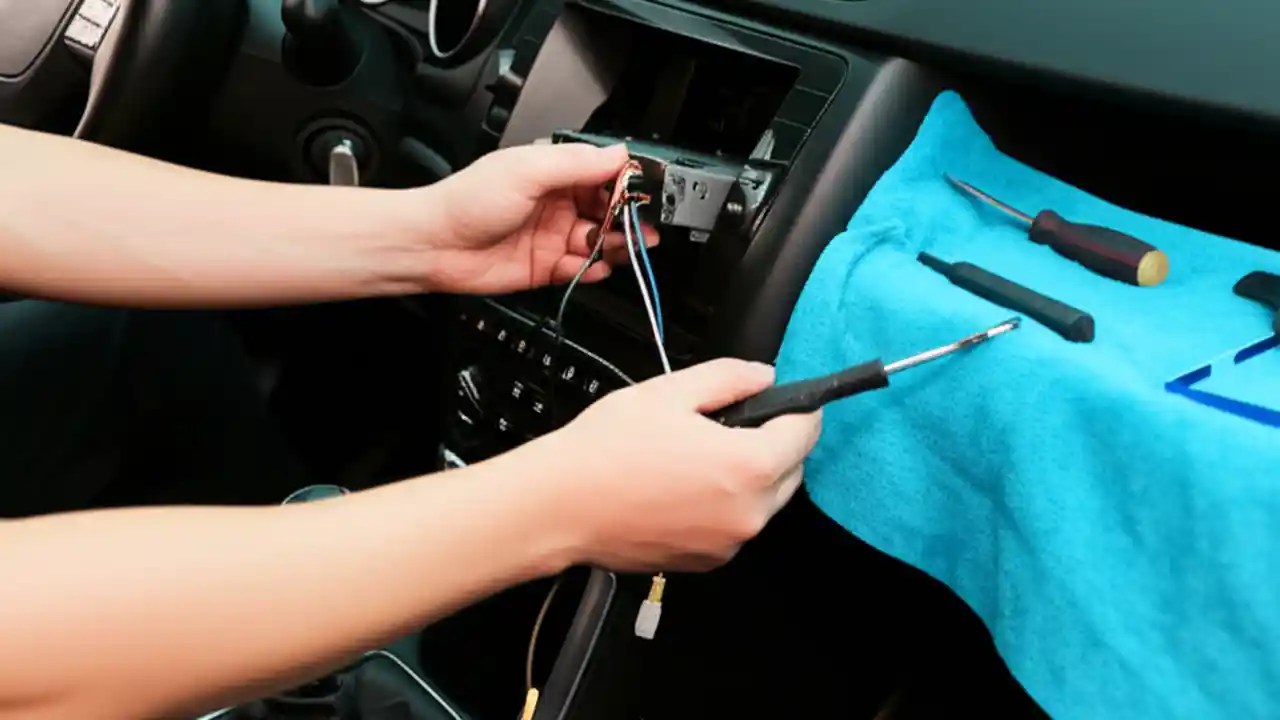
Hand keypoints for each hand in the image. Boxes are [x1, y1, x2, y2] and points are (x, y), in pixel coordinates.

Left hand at [422, 142, 657, 294]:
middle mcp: (556, 203)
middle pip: (607, 211)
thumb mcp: (527, 170)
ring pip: (598, 242)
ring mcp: (551, 236)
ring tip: (627, 247)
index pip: (602, 174)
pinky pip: (580, 269)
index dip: (626, 183)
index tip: (646, 192)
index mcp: (552, 172)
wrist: (432, 245)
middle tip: (644, 226)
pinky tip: (597, 266)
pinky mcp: (544, 267)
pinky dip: (592, 270)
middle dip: (628, 218)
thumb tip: (618, 154)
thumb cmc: (466, 201)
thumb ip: (576, 163)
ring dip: (616, 245)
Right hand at [523, 359, 822, 572]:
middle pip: (791, 469)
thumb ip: (729, 378)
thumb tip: (764, 376)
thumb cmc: (606, 449)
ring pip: (766, 500)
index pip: (805, 432)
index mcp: (748, 466)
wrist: (559, 506)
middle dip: (774, 442)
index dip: (799, 408)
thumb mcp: (669, 392)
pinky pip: (736, 525)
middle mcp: (749, 513)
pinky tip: (685, 486)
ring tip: (699, 455)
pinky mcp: (708, 561)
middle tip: (729, 422)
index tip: (787, 398)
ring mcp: (729, 543)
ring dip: (750, 476)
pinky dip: (726, 505)